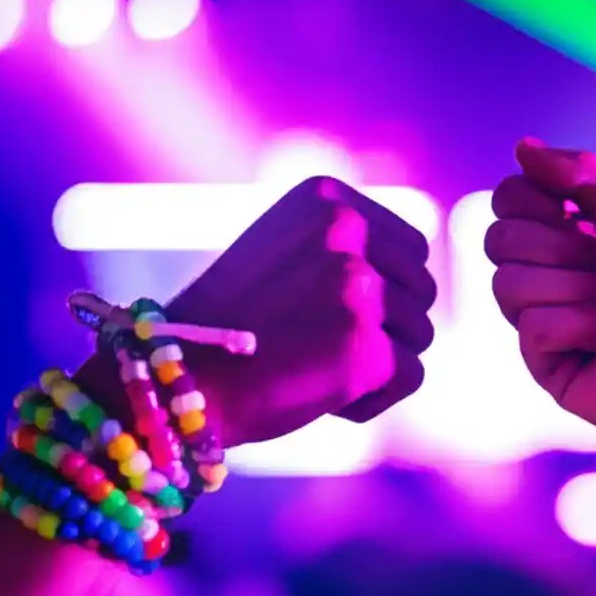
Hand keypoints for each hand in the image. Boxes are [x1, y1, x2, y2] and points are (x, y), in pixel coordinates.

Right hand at [78, 177, 435, 446]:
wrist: (172, 382)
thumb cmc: (229, 327)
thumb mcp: (286, 253)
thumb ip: (347, 247)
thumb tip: (420, 268)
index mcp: (326, 196)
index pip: (412, 248)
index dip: (383, 293)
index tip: (323, 313)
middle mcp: (346, 229)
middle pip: (422, 291)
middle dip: (385, 329)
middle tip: (318, 347)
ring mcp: (357, 286)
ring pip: (420, 335)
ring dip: (376, 364)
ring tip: (312, 369)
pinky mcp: (364, 344)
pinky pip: (411, 377)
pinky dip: (372, 399)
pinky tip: (321, 398)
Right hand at [485, 139, 595, 434]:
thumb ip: (578, 173)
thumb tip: (522, 147)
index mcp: (572, 231)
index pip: (508, 201)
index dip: (533, 200)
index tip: (576, 212)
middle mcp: (552, 273)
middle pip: (499, 239)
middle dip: (558, 247)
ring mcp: (545, 318)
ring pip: (508, 284)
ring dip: (574, 288)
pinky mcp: (545, 363)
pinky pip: (532, 328)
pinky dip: (579, 327)